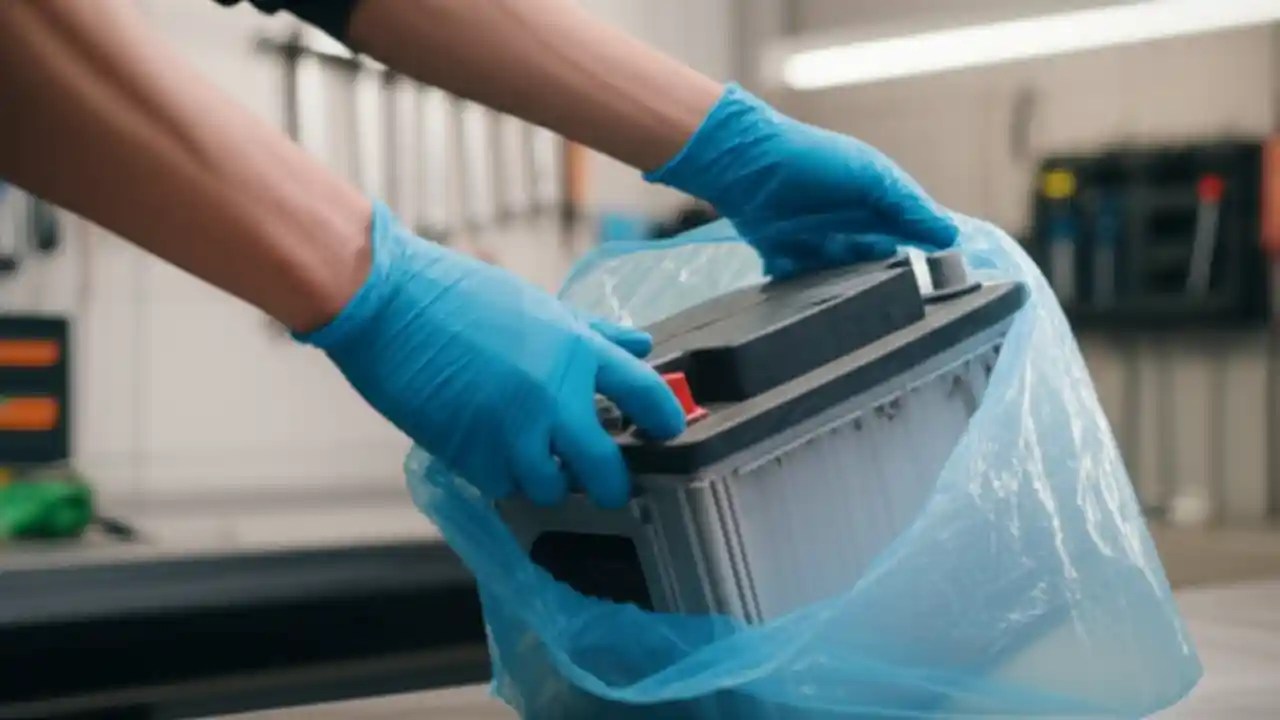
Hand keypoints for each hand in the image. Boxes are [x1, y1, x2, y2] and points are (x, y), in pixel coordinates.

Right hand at [298, 203, 685, 507]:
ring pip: (552, 489)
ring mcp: (510, 430)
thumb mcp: (539, 306)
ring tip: (541, 464)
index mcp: (575, 350)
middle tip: (609, 484)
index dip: (668, 420)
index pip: (646, 394)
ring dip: (550, 483)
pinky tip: (496, 454)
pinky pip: (503, 486)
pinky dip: (504, 478)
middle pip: (605, 468)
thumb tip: (643, 345)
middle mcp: (552, 396)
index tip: (670, 431)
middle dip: (613, 485)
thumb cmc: (460, 297)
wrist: (389, 304)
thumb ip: (594, 332)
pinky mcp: (469, 454)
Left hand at [646, 84, 956, 277]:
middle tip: (896, 302)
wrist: (746, 165)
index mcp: (878, 208)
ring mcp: (819, 249)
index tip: (944, 287)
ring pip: (844, 284)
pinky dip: (809, 298)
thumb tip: (951, 237)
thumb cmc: (816, 162)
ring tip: (857, 305)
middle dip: (886, 285)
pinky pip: (804, 290)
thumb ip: (909, 208)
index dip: (927, 262)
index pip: (912, 240)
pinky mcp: (787, 263)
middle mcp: (852, 230)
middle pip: (879, 268)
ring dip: (848, 294)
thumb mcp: (872, 178)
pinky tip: (817, 309)